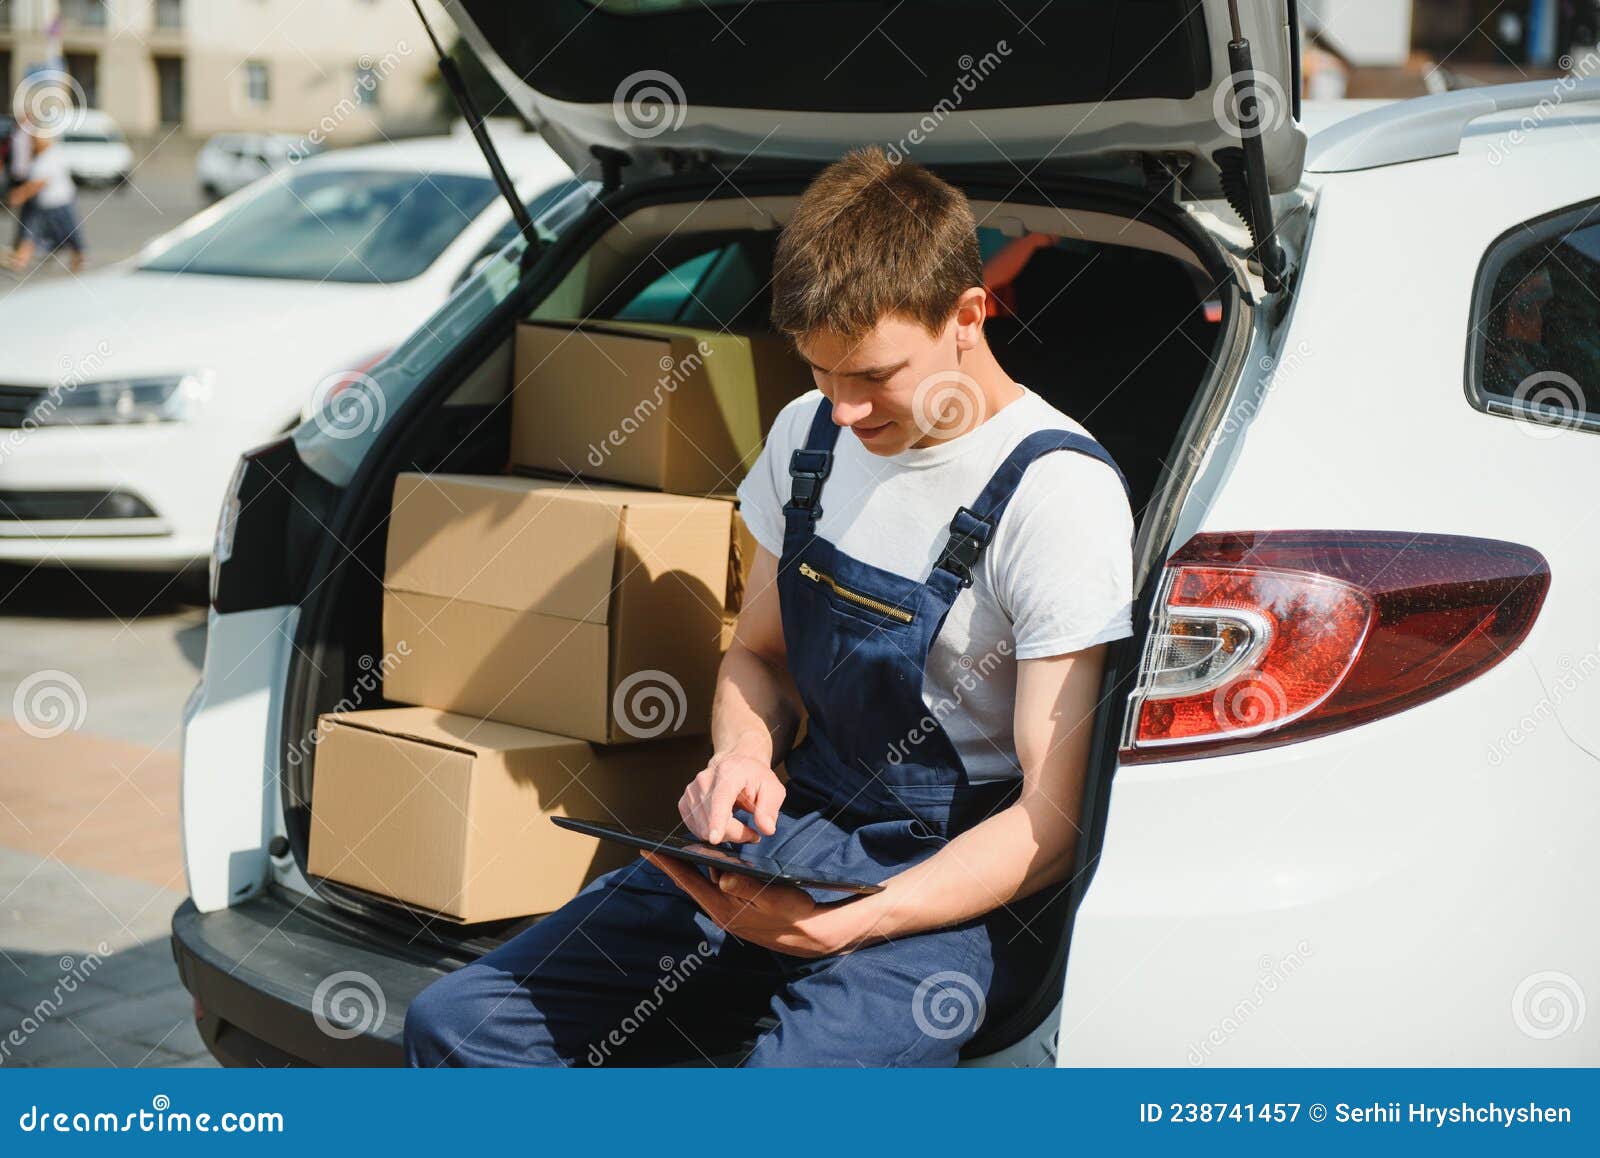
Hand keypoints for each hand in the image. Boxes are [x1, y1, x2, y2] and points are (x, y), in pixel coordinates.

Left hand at [642, 853, 873, 958]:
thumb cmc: (793, 912)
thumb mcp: (772, 896)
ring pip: (708, 883)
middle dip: (676, 863)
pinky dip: (714, 873)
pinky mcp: (738, 911)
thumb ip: (746, 887)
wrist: (811, 935)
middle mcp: (721, 911)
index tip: (646, 849)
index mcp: (724, 907)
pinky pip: (719, 888)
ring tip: (684, 848)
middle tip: (655, 845)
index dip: (667, 864)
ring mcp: (729, 912)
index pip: (689, 881)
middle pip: (693, 881)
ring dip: (698, 867)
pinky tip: (716, 862)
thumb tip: (722, 876)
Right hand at [678, 750, 784, 843]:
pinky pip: (696, 830)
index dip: (717, 820)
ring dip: (725, 835)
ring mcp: (691, 792)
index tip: (714, 837)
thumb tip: (766, 828)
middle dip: (735, 834)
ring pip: (703, 830)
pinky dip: (712, 833)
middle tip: (751, 832)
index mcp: (727, 773)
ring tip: (739, 825)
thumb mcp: (772, 788)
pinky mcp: (684, 803)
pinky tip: (723, 824)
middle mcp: (704, 780)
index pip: (720, 799)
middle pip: (713, 821)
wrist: (735, 764)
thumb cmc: (753, 777)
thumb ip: (770, 808)